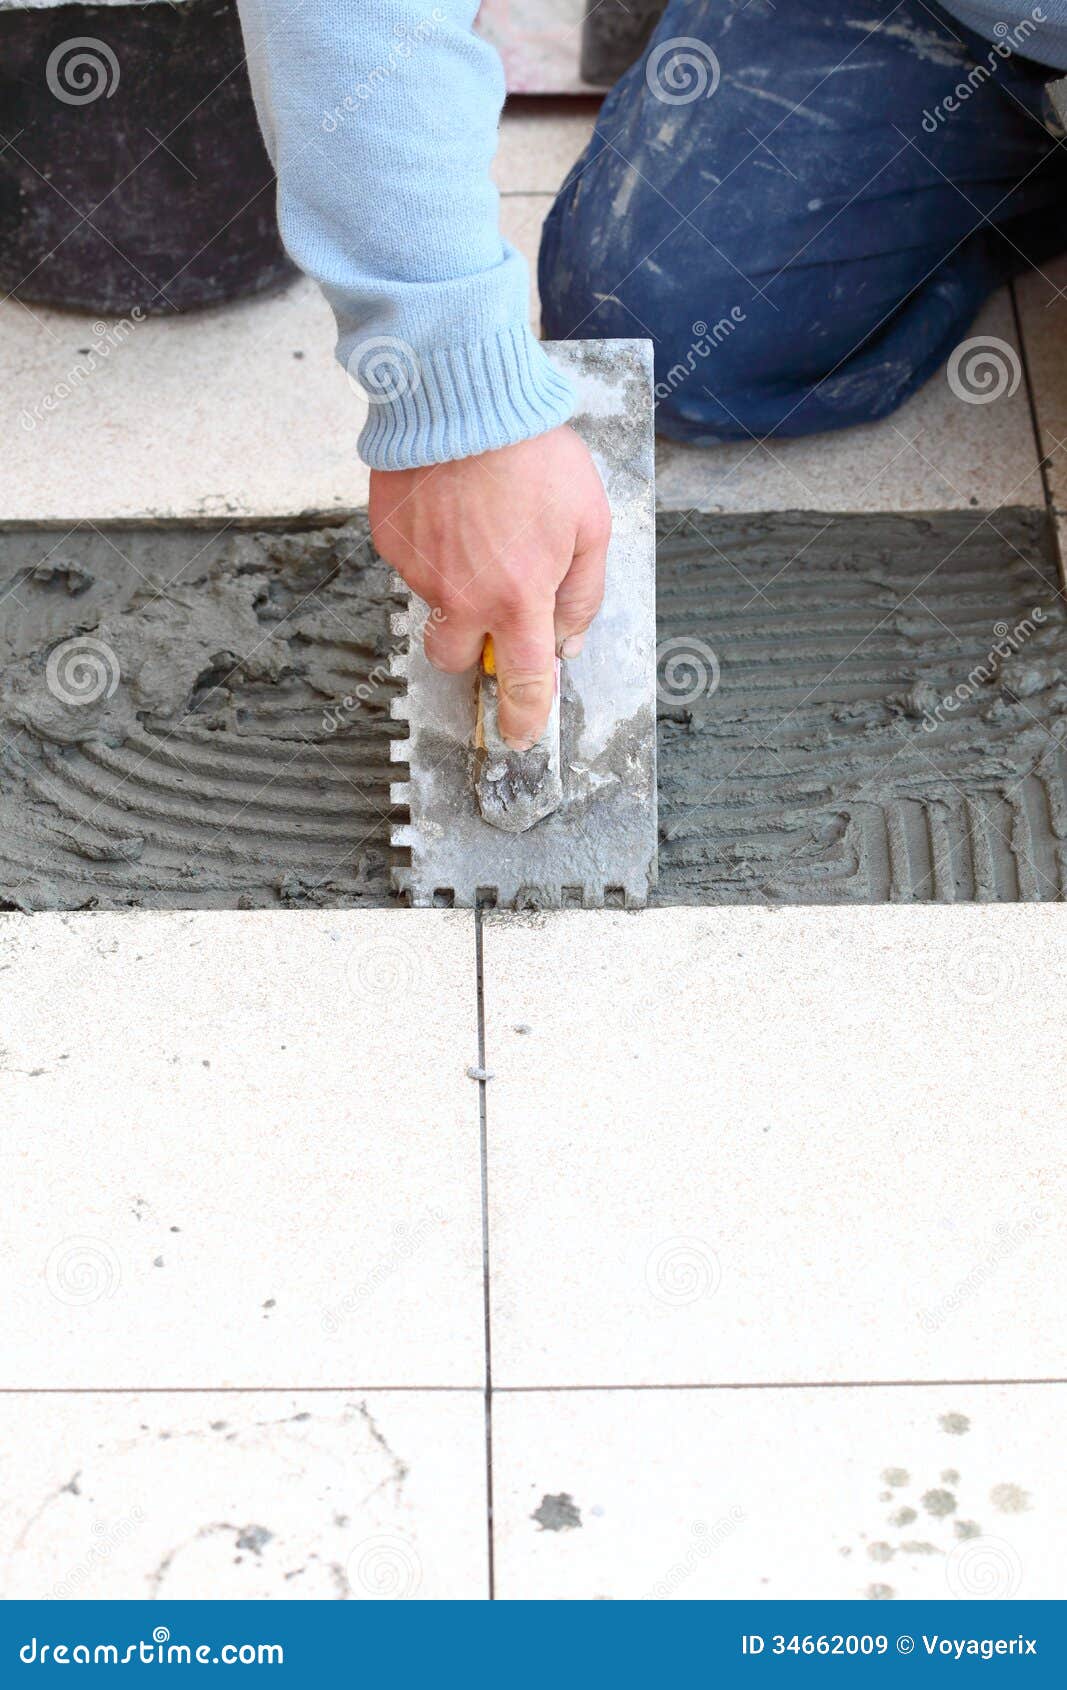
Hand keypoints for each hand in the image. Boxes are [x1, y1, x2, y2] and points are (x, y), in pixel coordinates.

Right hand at [369, 425, 610, 748]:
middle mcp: (463, 597)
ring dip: (454, 583)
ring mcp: (420, 572)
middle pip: (454, 658)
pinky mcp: (391, 542)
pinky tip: (450, 504)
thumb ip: (583, 592)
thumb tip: (569, 640)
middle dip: (470, 645)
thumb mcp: (590, 523)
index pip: (523, 681)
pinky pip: (412, 562)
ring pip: (434, 602)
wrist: (462, 399)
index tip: (521, 734)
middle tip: (490, 604)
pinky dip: (430, 545)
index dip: (523, 716)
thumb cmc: (533, 455)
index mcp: (518, 599)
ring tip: (477, 523)